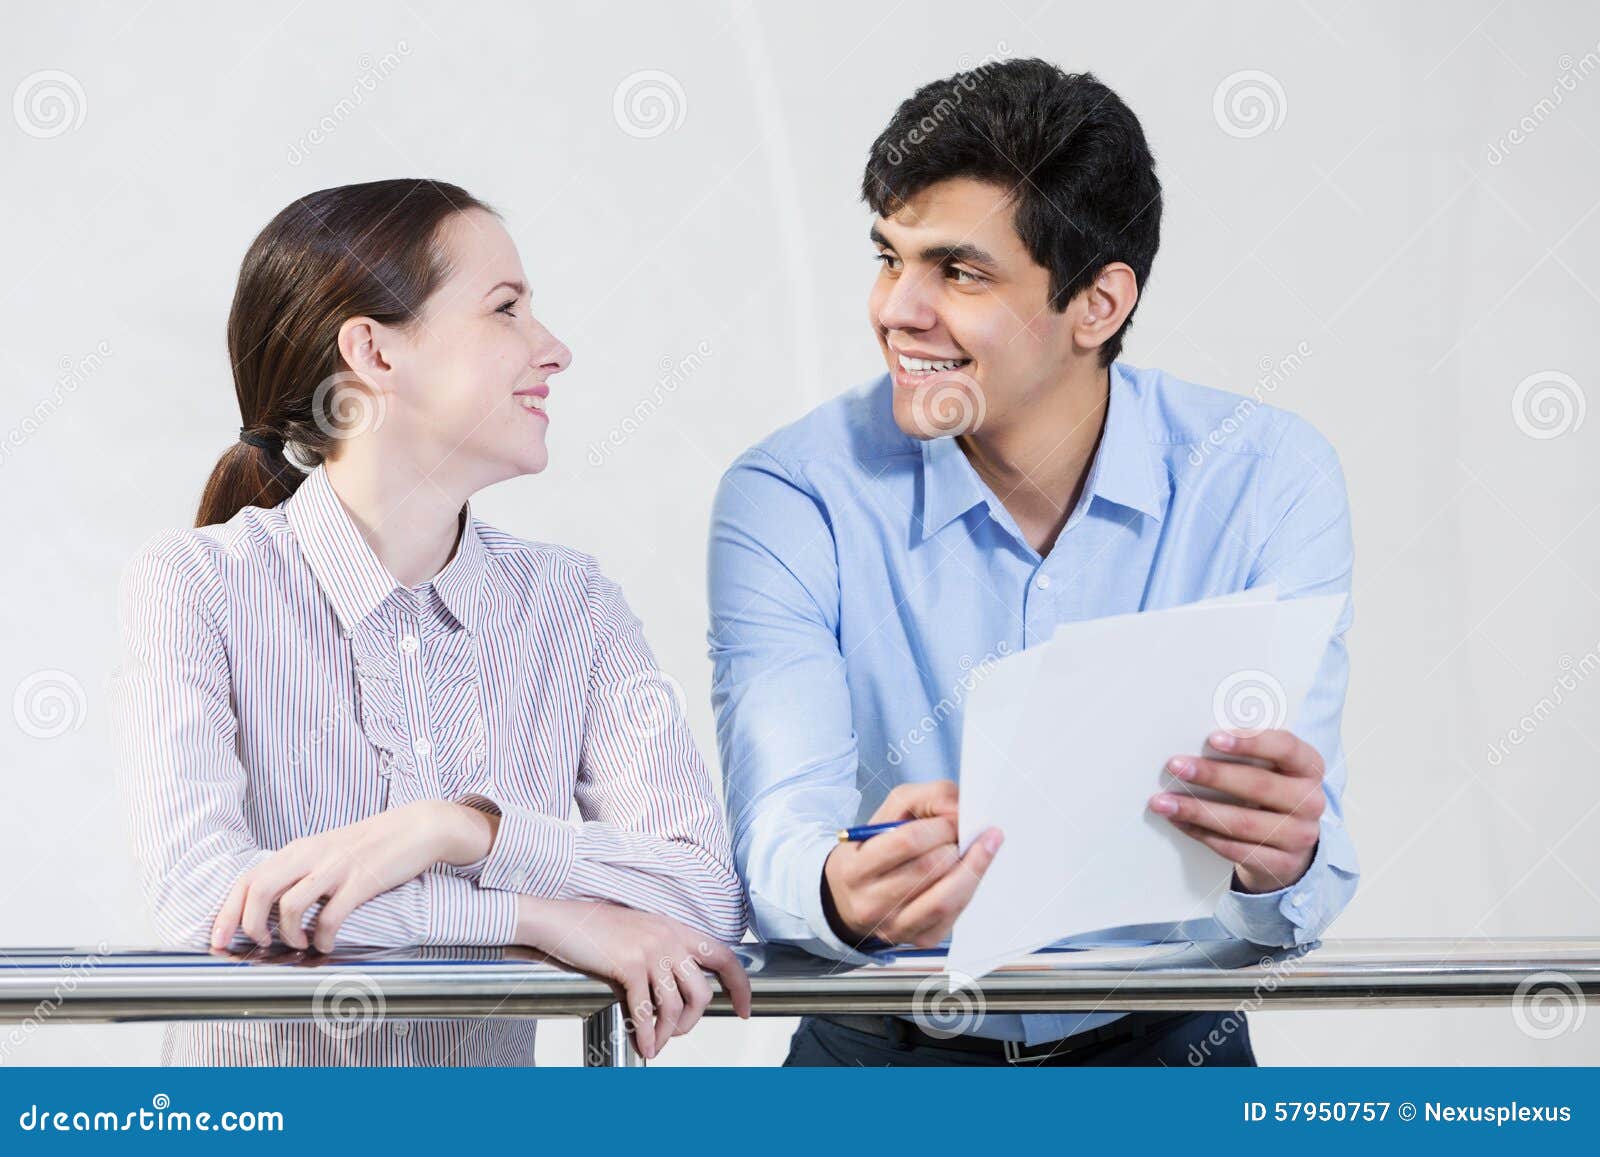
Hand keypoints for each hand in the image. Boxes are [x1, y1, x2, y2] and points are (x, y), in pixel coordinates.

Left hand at [210, 799, 496, 952]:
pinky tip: (327, 942)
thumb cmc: (371, 845)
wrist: (416, 827)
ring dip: (288, 935)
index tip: (218, 940)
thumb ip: (300, 873)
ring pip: (289, 905)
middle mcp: (310, 856)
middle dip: (248, 925)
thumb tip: (271, 909)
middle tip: (260, 945)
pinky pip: (330, 916)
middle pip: (258, 889)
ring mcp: (335, 868)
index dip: (226, 912)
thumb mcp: (326, 852)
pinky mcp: (360, 881)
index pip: (247, 878)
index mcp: (298, 850)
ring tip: (300, 943)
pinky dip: (323, 937)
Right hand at [514, 896, 750, 1060]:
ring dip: (667, 1032)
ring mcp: (650, 950)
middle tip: (677, 1033)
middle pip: (701, 992)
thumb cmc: (595, 930)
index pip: (724, 956)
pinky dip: (646, 1033)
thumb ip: (663, 954)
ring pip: (675, 1005)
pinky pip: (646, 1010)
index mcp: (676, 929)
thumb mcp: (640, 934)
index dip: (740, 986)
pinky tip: (643, 1044)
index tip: (744, 1009)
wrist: (560, 921)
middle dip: (693, 1021)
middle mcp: (669, 938)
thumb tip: (677, 992)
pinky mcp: (629, 965)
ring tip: (656, 1043)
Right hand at [822, 781, 1002, 948]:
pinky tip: (971, 871)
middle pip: (928, 870)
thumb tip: (958, 810)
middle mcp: (870, 903)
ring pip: (945, 899)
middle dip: (956, 845)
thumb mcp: (888, 814)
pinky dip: (969, 888)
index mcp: (855, 868)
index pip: (906, 843)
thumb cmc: (873, 851)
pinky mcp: (920, 939)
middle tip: (968, 832)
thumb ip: (924, 799)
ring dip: (972, 868)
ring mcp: (895, 926)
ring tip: (982, 847)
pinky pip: (954, 915)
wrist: (853, 897)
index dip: (940, 827)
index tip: (956, 818)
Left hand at [1150, 728, 1325, 893]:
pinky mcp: (1282, 864)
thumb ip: (1247, 753)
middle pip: (1259, 786)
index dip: (1250, 742)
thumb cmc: (1271, 791)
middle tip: (1176, 766)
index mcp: (1309, 767)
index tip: (1212, 738)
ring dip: (1197, 810)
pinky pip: (1235, 849)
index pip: (1286, 748)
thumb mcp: (1271, 768)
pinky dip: (1202, 833)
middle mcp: (1311, 802)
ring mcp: (1300, 836)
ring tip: (1163, 801)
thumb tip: (1196, 743)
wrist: (1290, 843)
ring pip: (1243, 822)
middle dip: (1213, 775)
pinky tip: (1178, 821)